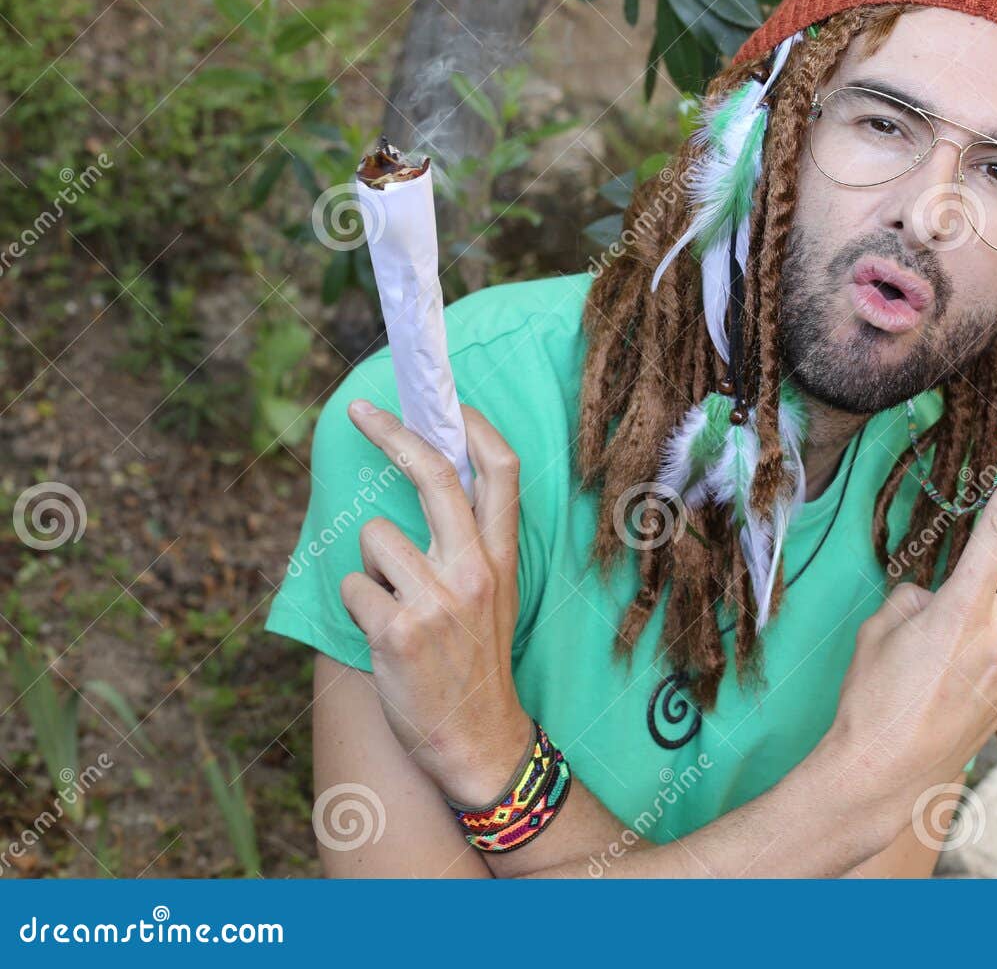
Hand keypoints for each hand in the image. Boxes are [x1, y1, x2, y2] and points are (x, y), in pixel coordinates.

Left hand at [338, 399, 530, 805]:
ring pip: (374, 537)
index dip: (473, 426)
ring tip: (392, 604)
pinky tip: (380, 634)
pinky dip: (354, 606)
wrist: (476, 740)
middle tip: (361, 411)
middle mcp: (474, 571)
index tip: (446, 401)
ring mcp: (437, 600)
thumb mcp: (496, 596)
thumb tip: (434, 480)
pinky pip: (350, 587)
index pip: (500, 472)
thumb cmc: (476, 663)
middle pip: (434, 476)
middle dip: (392, 434)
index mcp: (501, 558)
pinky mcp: (397, 632)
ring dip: (369, 565)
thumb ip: (473, 544)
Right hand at [819, 435, 996, 820]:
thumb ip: (914, 599)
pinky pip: (986, 662)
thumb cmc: (870, 700)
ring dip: (966, 629)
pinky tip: (929, 694)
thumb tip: (935, 599)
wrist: (881, 778)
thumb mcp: (879, 630)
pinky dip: (961, 663)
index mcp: (963, 609)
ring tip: (912, 676)